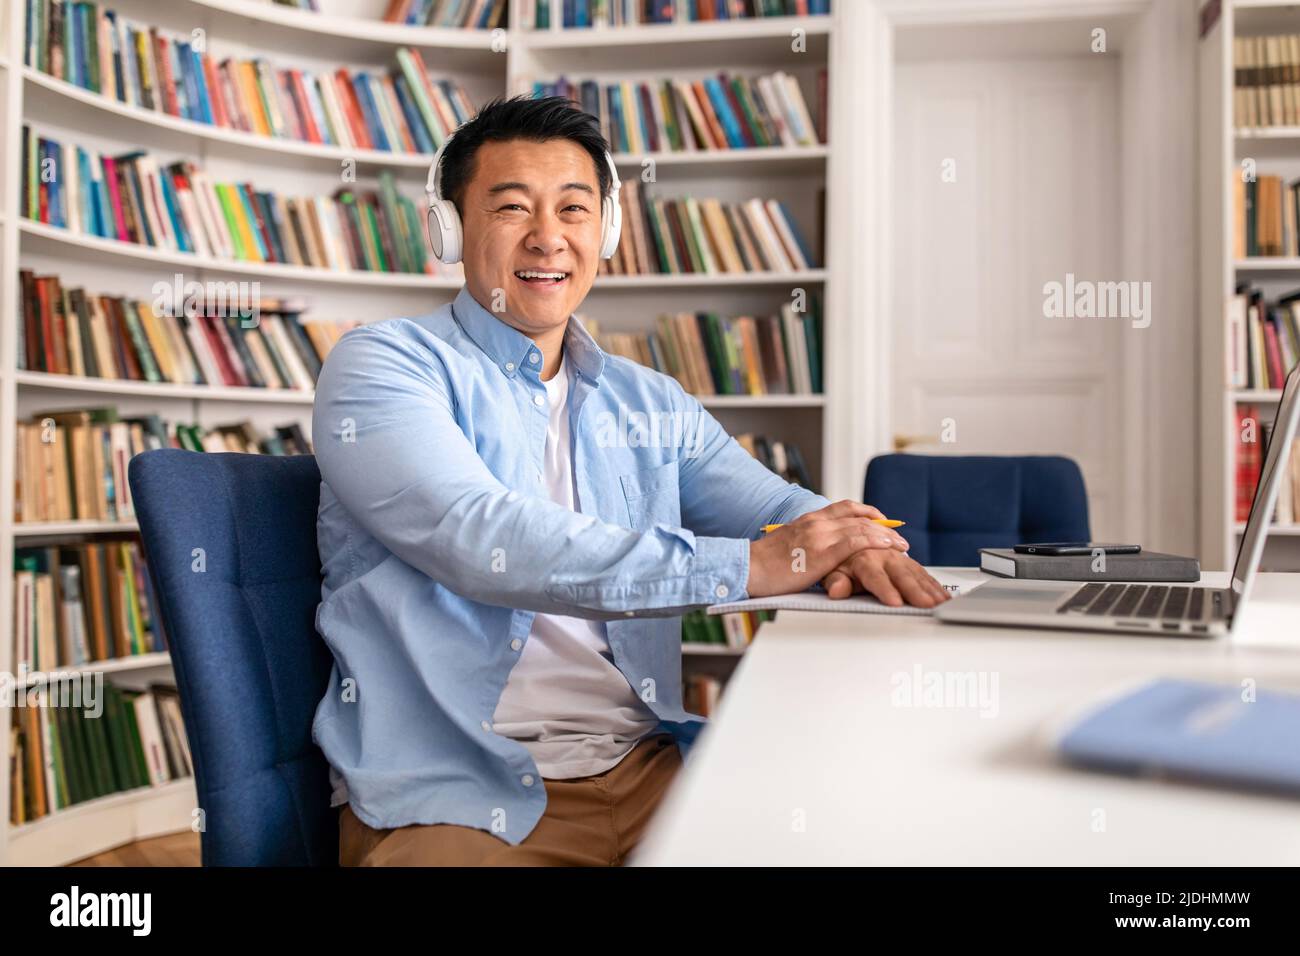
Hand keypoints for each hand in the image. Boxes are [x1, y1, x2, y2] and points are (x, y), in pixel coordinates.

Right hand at [746, 500, 908, 597]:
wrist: (748, 566)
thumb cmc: (764, 563)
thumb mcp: (789, 545)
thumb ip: (806, 543)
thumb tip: (816, 552)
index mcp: (809, 519)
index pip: (845, 507)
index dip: (868, 512)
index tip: (883, 520)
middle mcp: (817, 522)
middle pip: (859, 517)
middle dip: (883, 526)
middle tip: (899, 537)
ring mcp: (820, 535)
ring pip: (862, 528)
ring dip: (886, 535)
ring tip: (902, 545)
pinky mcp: (822, 552)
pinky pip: (856, 543)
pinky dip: (876, 542)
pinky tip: (889, 548)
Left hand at [821, 549, 950, 607]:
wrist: (850, 540)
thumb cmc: (840, 561)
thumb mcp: (831, 571)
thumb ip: (835, 581)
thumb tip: (836, 590)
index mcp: (863, 558)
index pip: (875, 576)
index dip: (885, 589)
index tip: (894, 602)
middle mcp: (883, 555)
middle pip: (901, 574)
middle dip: (915, 590)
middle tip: (927, 605)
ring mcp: (897, 557)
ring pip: (916, 572)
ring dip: (929, 588)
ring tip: (941, 604)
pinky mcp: (907, 561)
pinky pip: (922, 572)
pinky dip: (933, 585)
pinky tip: (943, 597)